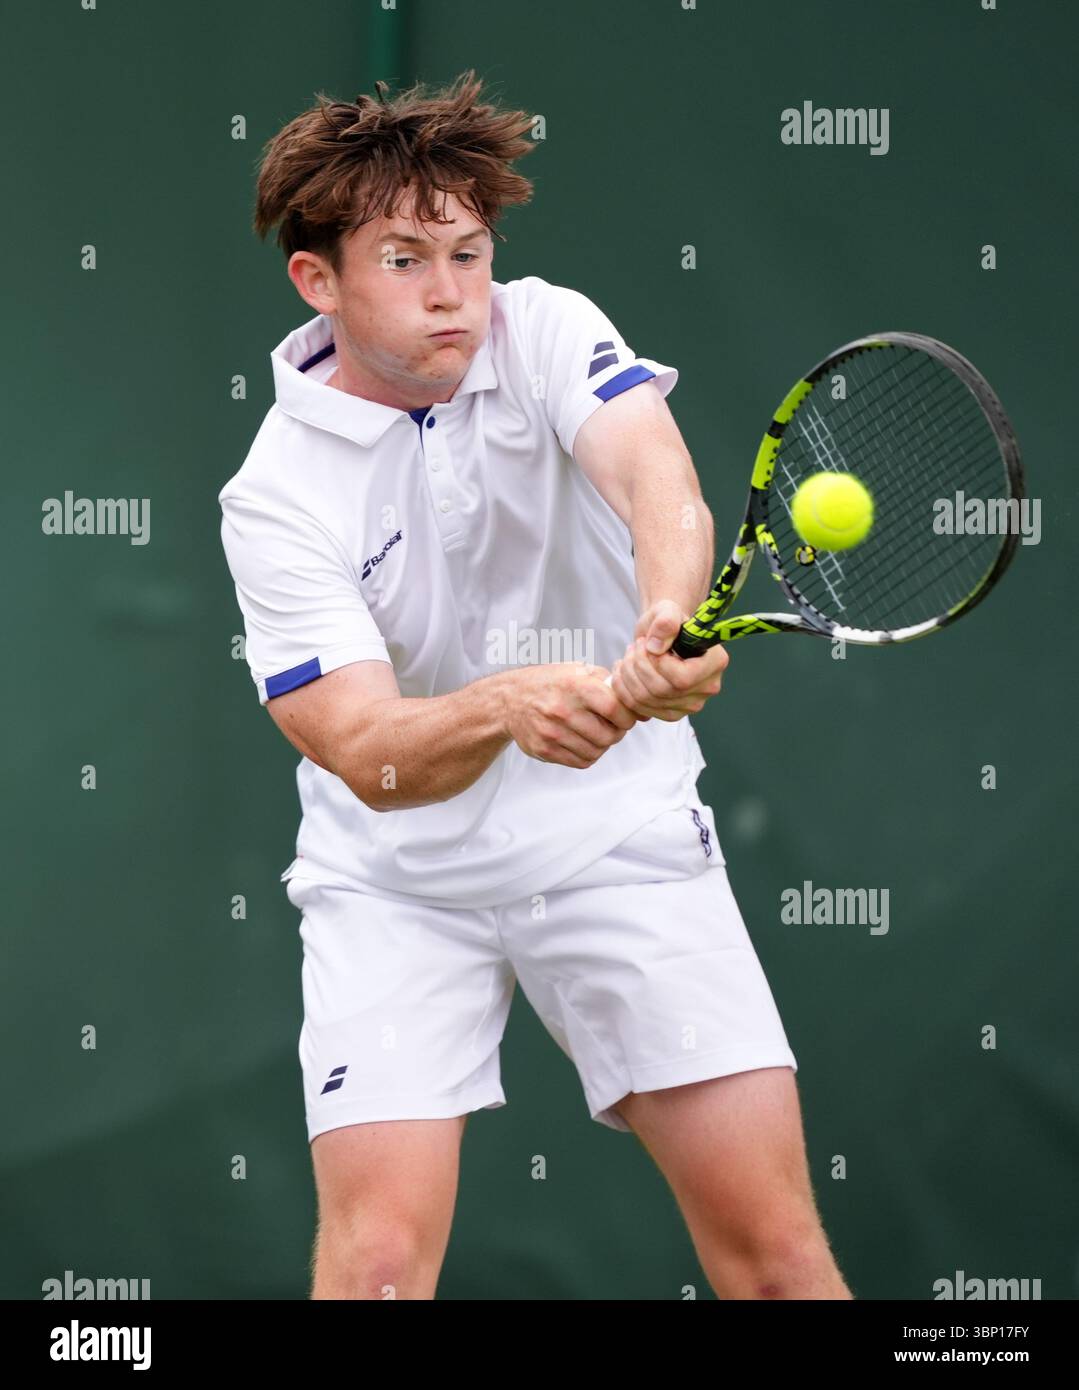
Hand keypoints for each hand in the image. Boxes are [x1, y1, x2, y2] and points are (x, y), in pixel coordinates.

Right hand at [502, 662, 639, 768]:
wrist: (510, 700)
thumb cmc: (551, 684)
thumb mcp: (577, 671)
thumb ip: (608, 684)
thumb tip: (640, 707)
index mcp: (574, 686)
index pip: (614, 708)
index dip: (627, 716)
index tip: (626, 717)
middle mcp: (562, 709)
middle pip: (608, 735)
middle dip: (616, 733)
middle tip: (611, 727)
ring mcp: (551, 732)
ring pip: (596, 752)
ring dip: (602, 745)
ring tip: (595, 733)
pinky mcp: (544, 750)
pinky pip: (581, 762)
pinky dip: (588, 755)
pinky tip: (582, 742)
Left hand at [610, 600, 728, 720]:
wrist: (661, 638)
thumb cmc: (667, 623)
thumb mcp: (667, 610)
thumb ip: (665, 621)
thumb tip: (655, 646)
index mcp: (715, 662)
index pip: (683, 678)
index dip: (657, 663)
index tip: (648, 644)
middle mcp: (707, 688)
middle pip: (662, 691)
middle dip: (638, 666)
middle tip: (633, 647)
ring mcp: (690, 705)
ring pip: (647, 701)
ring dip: (628, 676)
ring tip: (627, 656)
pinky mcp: (671, 713)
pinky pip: (640, 709)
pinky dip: (624, 690)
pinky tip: (623, 671)